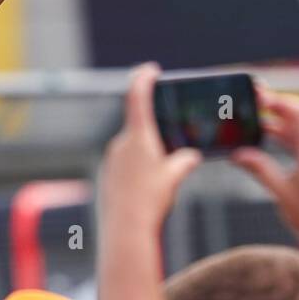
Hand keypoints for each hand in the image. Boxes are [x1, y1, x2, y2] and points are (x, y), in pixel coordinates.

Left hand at [100, 64, 202, 234]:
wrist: (124, 230)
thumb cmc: (150, 201)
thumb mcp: (175, 177)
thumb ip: (185, 160)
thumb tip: (191, 155)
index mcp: (138, 136)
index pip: (138, 97)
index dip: (144, 79)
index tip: (150, 69)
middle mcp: (120, 143)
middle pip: (139, 127)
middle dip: (156, 132)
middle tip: (172, 140)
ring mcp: (111, 159)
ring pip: (133, 149)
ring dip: (148, 154)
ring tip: (162, 177)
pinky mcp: (108, 175)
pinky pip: (125, 165)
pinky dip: (138, 169)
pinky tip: (148, 189)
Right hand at [231, 88, 298, 247]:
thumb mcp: (281, 193)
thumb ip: (260, 169)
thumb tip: (238, 154)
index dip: (281, 102)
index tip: (260, 97)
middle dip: (277, 107)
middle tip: (254, 102)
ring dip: (278, 123)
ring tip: (254, 120)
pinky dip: (284, 137)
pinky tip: (266, 138)